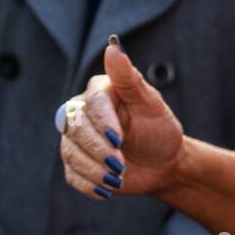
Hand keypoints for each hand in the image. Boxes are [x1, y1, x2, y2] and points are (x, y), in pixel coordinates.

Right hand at [60, 40, 183, 198]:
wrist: (163, 163)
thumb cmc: (159, 129)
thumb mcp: (151, 104)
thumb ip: (129, 79)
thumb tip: (112, 47)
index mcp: (101, 91)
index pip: (92, 103)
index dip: (103, 121)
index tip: (119, 138)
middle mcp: (82, 112)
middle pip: (76, 129)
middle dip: (99, 149)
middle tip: (121, 164)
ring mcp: (76, 139)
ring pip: (71, 153)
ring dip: (95, 169)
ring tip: (119, 176)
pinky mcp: (76, 162)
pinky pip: (72, 175)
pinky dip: (89, 184)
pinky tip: (108, 188)